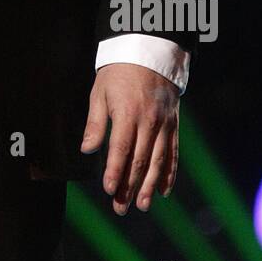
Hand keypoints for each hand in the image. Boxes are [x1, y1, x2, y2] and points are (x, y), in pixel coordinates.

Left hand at [80, 64, 178, 213]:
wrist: (149, 52)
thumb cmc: (119, 72)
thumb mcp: (100, 92)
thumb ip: (95, 123)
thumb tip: (87, 149)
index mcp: (127, 113)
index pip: (120, 149)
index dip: (114, 171)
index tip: (108, 189)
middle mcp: (149, 122)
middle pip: (139, 160)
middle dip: (130, 186)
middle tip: (121, 207)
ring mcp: (164, 124)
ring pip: (158, 161)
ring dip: (150, 186)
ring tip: (143, 205)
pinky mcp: (173, 125)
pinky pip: (173, 153)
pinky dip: (169, 173)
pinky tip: (164, 190)